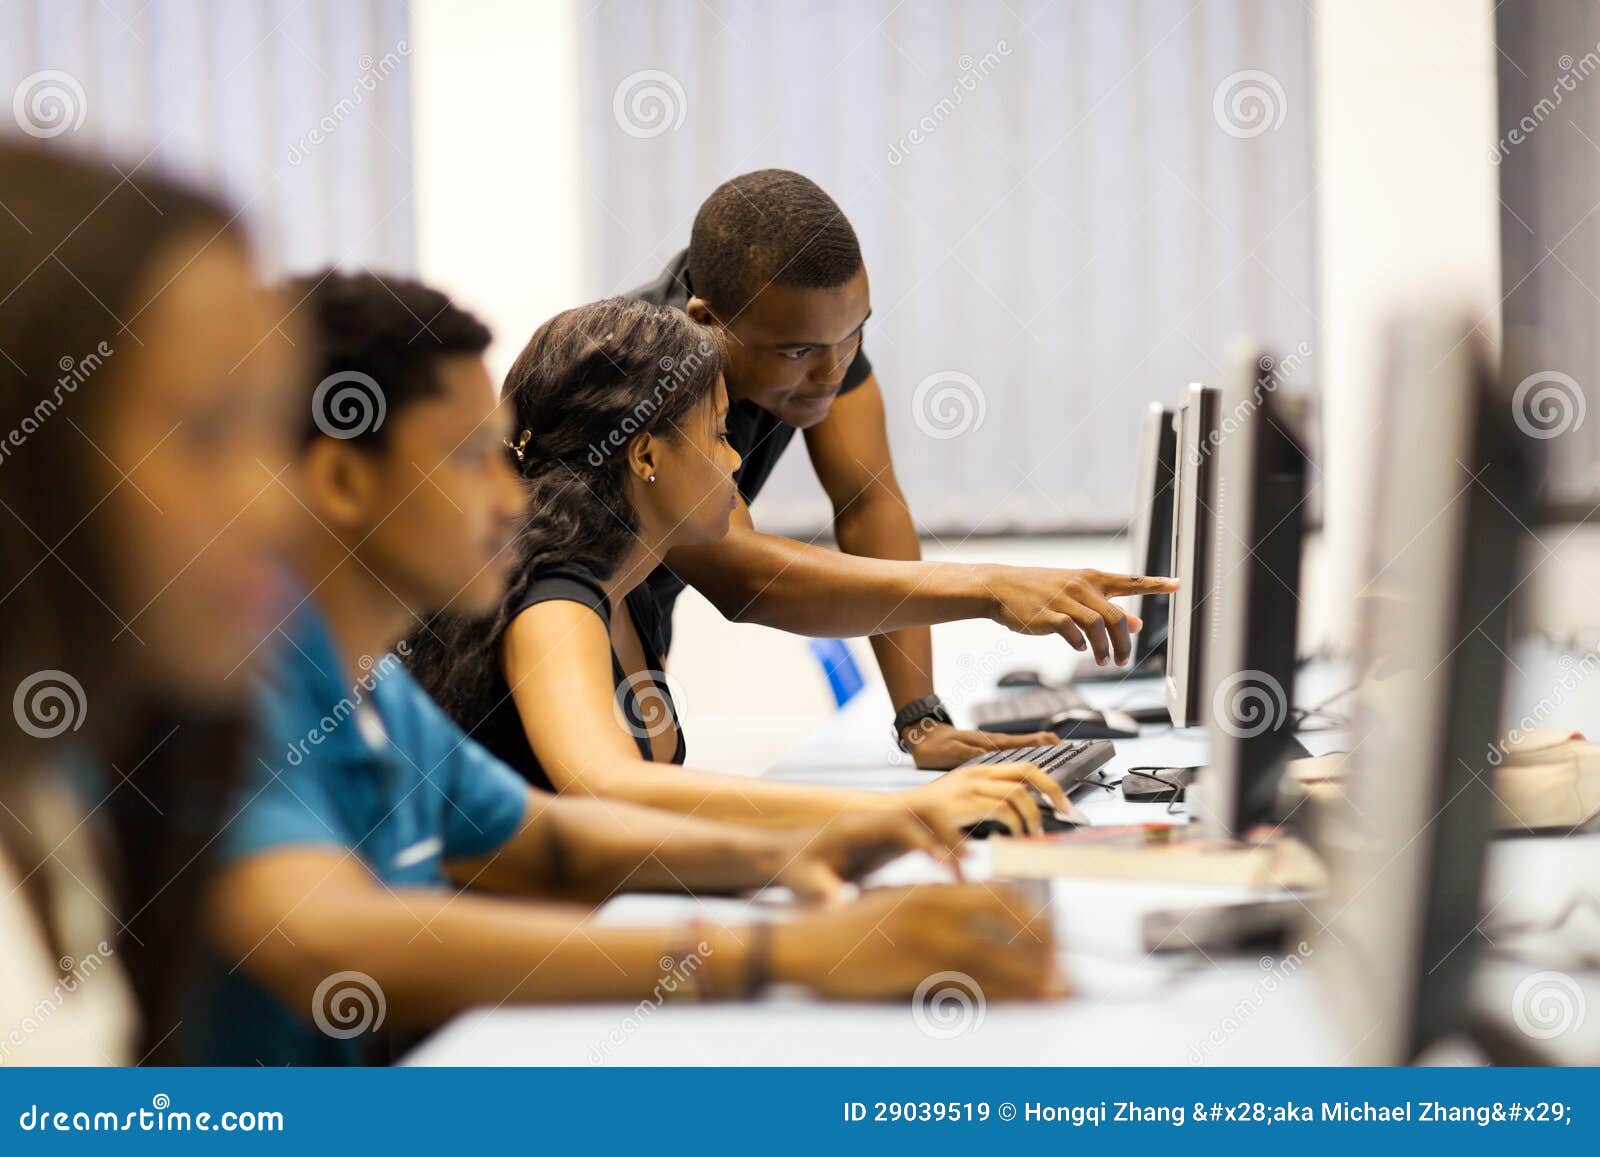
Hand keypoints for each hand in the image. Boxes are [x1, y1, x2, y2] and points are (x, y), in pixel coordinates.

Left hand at [770, 809, 966, 902]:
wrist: (785, 855)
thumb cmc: (794, 870)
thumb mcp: (804, 882)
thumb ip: (822, 892)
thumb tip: (839, 907)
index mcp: (854, 827)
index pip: (897, 823)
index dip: (924, 841)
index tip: (944, 865)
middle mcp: (873, 820)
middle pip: (921, 809)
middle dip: (947, 833)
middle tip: (966, 866)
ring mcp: (883, 827)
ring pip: (927, 818)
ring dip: (949, 838)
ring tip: (966, 871)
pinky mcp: (889, 839)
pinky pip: (923, 835)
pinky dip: (942, 848)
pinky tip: (953, 875)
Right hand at [772, 883, 1065, 999]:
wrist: (805, 944)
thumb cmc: (847, 930)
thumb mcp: (896, 905)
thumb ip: (934, 908)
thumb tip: (967, 920)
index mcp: (933, 889)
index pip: (999, 893)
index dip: (1033, 916)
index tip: (1052, 934)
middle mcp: (937, 906)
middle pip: (1011, 919)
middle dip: (1044, 945)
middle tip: (1063, 967)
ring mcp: (929, 937)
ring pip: (1000, 956)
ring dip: (1035, 975)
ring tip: (1058, 990)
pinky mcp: (917, 968)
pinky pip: (974, 984)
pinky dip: (1005, 995)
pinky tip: (1023, 1004)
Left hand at [901, 720, 1063, 770]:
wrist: (921, 737)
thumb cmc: (934, 746)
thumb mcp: (949, 752)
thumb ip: (970, 756)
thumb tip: (991, 759)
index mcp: (989, 745)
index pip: (1022, 743)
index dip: (1041, 745)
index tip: (1058, 745)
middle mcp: (994, 744)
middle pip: (1028, 745)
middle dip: (1048, 747)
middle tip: (1067, 750)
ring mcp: (991, 746)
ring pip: (1022, 748)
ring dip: (1040, 750)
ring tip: (1058, 753)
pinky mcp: (986, 751)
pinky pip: (1012, 752)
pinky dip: (1026, 753)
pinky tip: (1030, 760)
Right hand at [901, 763, 1070, 837]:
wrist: (893, 816)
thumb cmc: (929, 817)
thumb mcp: (963, 804)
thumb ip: (990, 805)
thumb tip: (1024, 819)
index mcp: (979, 772)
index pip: (1025, 768)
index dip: (1050, 784)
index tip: (1064, 803)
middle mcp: (975, 774)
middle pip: (1026, 774)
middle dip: (1052, 792)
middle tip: (1063, 814)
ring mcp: (966, 787)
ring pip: (1015, 795)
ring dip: (1029, 818)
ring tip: (1029, 836)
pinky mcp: (958, 803)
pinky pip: (996, 811)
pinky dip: (1010, 827)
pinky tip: (1009, 840)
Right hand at [980, 566, 1177, 666]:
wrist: (1000, 587)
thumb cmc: (1041, 591)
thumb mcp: (1077, 595)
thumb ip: (1106, 607)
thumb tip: (1137, 623)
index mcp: (1092, 578)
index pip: (1131, 580)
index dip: (1156, 584)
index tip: (1179, 584)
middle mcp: (1082, 586)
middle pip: (1116, 616)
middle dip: (1124, 643)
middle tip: (1123, 661)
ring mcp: (1064, 599)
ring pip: (1098, 626)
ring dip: (1105, 649)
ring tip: (1104, 662)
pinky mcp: (1048, 614)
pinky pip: (1073, 632)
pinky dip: (1081, 644)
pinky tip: (1081, 650)